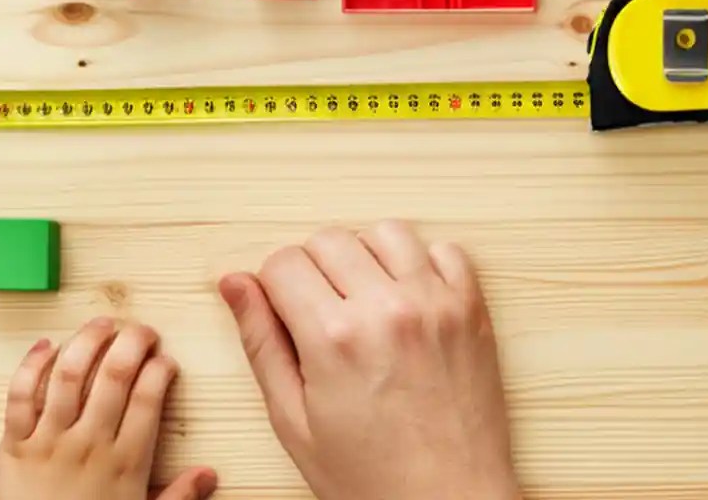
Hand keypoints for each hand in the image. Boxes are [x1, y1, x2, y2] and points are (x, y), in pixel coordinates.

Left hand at [0, 317, 217, 499]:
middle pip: (116, 374)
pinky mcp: (15, 444)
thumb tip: (209, 474)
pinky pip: (20, 395)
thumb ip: (178, 497)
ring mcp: (50, 441)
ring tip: (102, 324)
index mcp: (126, 462)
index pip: (149, 397)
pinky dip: (31, 364)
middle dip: (133, 341)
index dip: (160, 369)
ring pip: (69, 375)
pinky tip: (46, 345)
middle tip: (141, 330)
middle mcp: (90, 444)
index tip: (165, 359)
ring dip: (87, 340)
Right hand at [218, 221, 519, 499]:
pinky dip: (422, 264)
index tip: (285, 315)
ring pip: (385, 232)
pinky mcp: (472, 311)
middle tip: (320, 315)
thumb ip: (261, 342)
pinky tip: (407, 300)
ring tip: (363, 301)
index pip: (282, 261)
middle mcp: (386, 309)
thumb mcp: (293, 420)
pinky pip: (444, 250)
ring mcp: (435, 305)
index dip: (274, 287)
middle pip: (328, 239)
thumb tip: (235, 283)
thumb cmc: (371, 478)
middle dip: (313, 269)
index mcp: (332, 338)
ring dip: (365, 257)